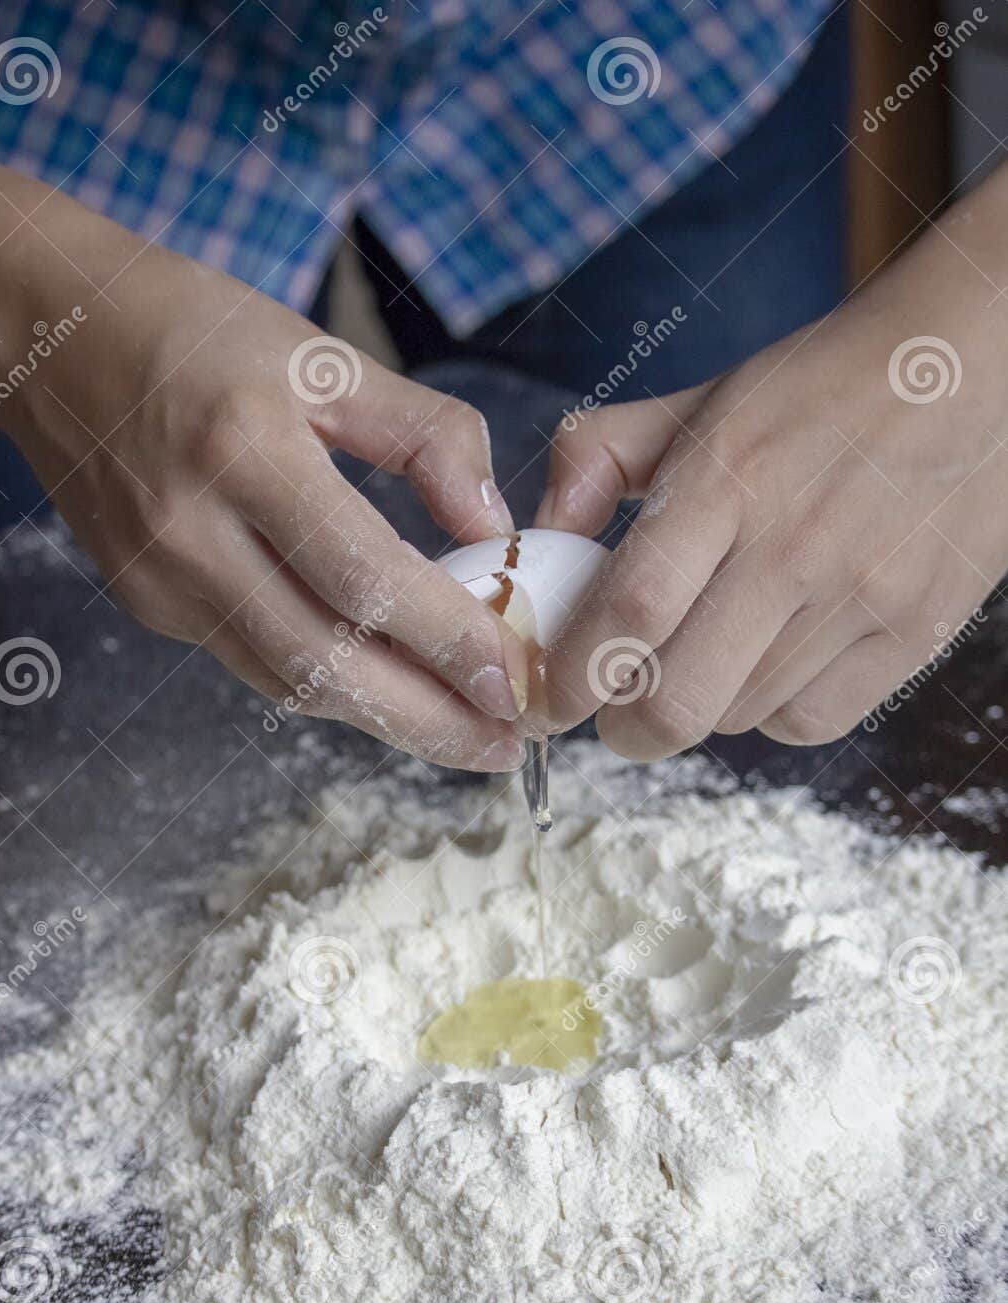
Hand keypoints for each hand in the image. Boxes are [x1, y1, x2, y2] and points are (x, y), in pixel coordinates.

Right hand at [0, 161, 525, 770]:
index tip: (512, 680)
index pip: (362, 576)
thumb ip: (425, 433)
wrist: (55, 339)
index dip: (444, 638)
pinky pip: (259, 665)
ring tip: (466, 737)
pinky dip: (332, 686)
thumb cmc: (198, 332)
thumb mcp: (325, 353)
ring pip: (290, 682)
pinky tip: (392, 693)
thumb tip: (495, 525)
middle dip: (427, 720)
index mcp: (244, 448)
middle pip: (324, 661)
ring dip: (386, 721)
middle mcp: (193, 531)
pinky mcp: (151, 606)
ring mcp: (162, 581)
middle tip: (508, 747)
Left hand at [534, 163, 1007, 759]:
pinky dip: (770, 717)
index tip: (551, 697)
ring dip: (700, 712)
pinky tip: (764, 672)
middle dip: (624, 730)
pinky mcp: (914, 632)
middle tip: (613, 717)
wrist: (976, 368)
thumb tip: (542, 529)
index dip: (575, 676)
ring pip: (740, 717)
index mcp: (728, 478)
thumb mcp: (705, 397)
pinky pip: (812, 723)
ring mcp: (861, 596)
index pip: (630, 611)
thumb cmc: (826, 387)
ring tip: (699, 670)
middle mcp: (793, 545)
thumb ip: (604, 454)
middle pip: (679, 699)